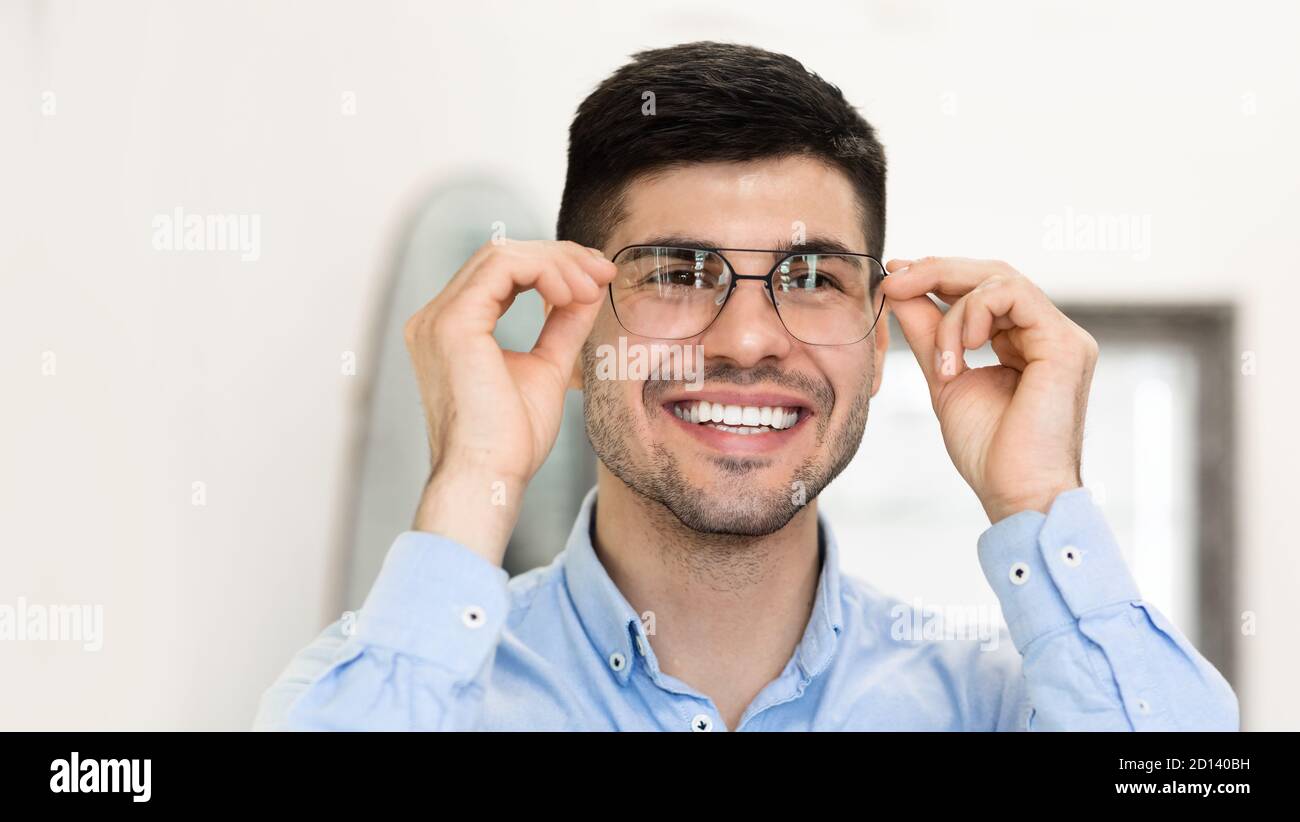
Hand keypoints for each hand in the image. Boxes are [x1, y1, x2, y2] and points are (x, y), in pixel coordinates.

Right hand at [404, 239, 615, 561]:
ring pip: (501, 254)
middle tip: (602, 273)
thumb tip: (586, 291)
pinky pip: (501, 266)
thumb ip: (561, 326)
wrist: (489, 478)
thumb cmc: (510, 442)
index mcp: (452, 330)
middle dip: (559, 258)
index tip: (596, 280)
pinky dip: (544, 271)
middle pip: (501, 256)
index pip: (500, 273)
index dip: (552, 267)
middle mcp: (435, 319)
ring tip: (592, 287)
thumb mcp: (547, 368)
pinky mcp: (452, 323)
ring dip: (556, 263)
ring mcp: (439, 319)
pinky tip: (572, 294)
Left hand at [881, 257, 1097, 522]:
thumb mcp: (945, 377)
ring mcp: (1061, 336)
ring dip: (952, 311)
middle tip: (895, 281)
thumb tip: (898, 289)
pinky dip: (973, 314)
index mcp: (1024, 342)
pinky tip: (959, 352)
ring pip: (998, 281)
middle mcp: (1046, 333)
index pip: (982, 290)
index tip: (894, 278)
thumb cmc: (988, 451)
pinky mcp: (1064, 343)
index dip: (936, 276)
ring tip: (942, 360)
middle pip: (992, 274)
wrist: (1016, 493)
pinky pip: (1012, 295)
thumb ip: (928, 333)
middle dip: (936, 272)